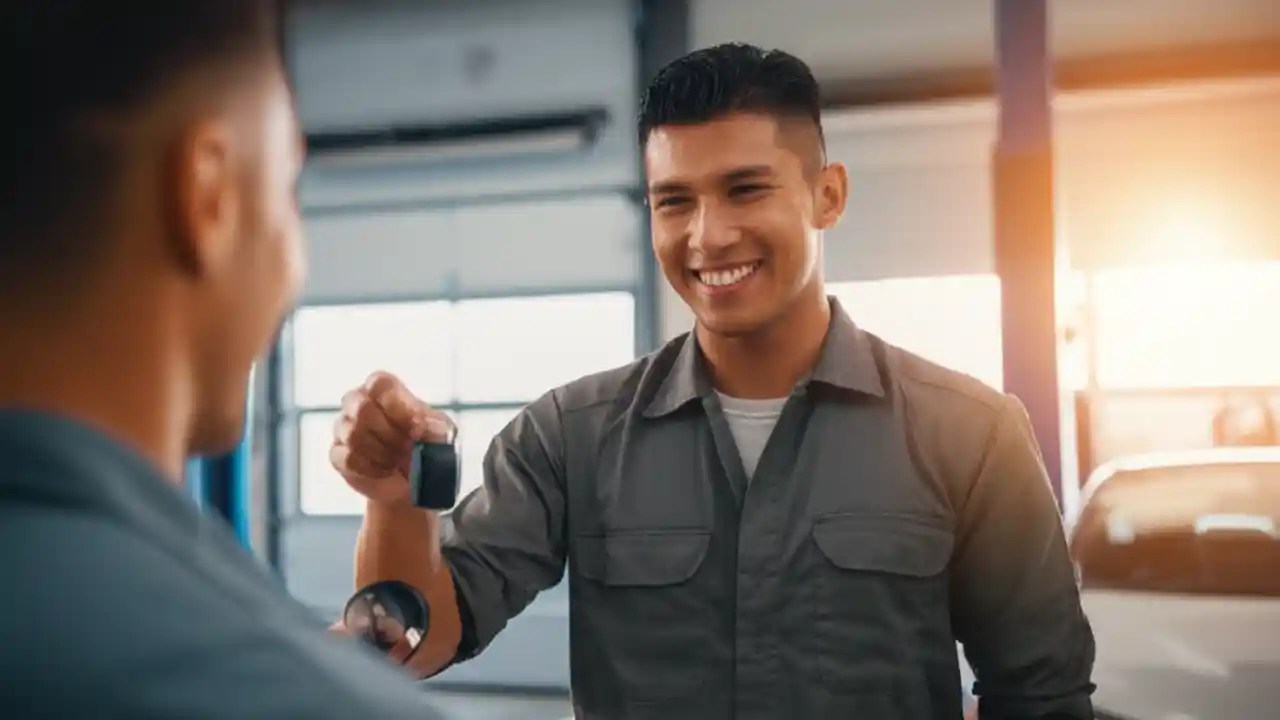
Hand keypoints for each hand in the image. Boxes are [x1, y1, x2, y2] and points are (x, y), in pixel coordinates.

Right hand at [330, 371, 453, 507]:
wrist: (413, 479)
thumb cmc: (427, 445)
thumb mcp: (442, 432)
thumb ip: (436, 426)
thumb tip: (421, 426)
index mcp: (383, 388)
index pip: (380, 384)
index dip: (397, 406)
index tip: (416, 427)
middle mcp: (358, 401)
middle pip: (361, 408)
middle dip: (389, 433)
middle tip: (407, 448)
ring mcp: (344, 427)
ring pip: (353, 435)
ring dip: (382, 453)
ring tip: (397, 460)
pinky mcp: (337, 453)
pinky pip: (348, 458)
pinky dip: (371, 468)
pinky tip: (384, 470)